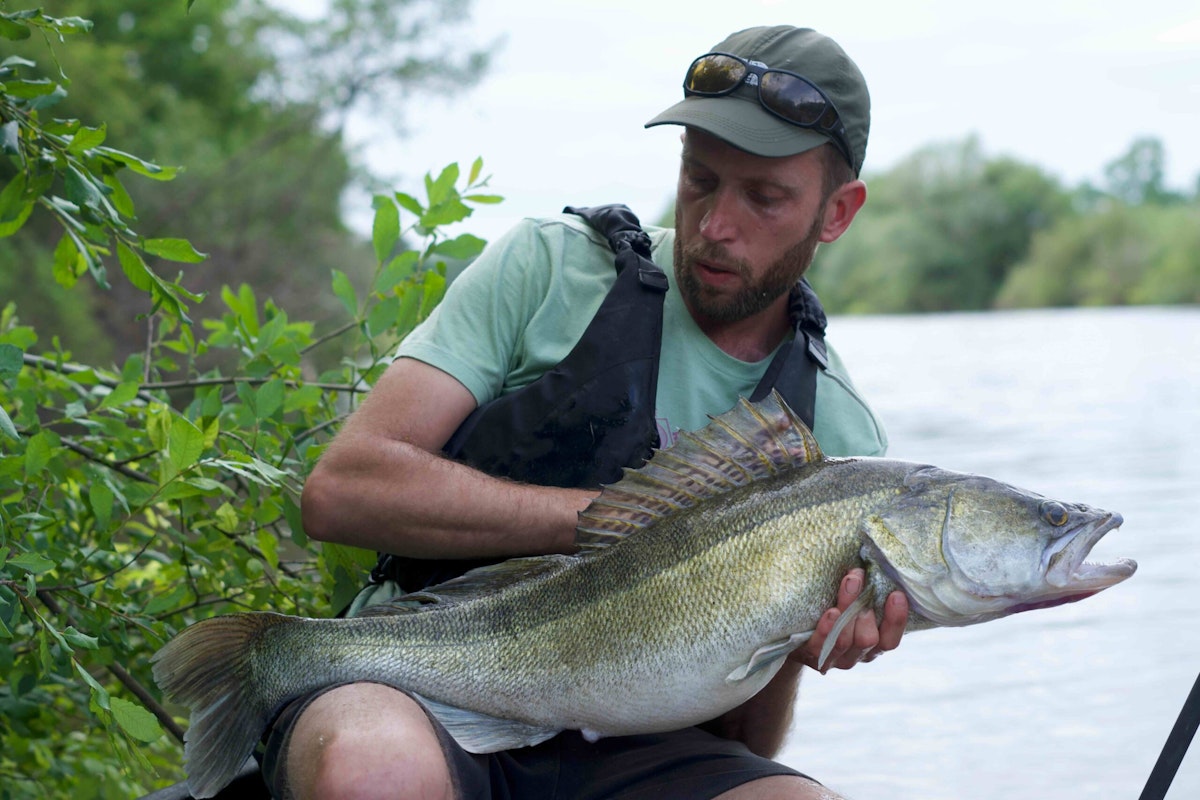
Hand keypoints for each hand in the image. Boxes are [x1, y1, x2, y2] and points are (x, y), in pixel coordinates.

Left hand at [793, 568, 907, 672]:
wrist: (792, 632)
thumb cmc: (828, 608)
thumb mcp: (851, 603)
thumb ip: (865, 593)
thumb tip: (875, 561)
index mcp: (871, 645)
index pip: (890, 640)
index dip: (896, 620)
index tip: (896, 594)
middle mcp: (855, 655)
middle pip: (868, 639)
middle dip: (865, 608)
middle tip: (859, 578)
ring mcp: (833, 658)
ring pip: (844, 640)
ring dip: (847, 609)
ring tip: (849, 582)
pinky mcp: (811, 656)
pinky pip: (820, 646)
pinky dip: (827, 629)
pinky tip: (831, 612)